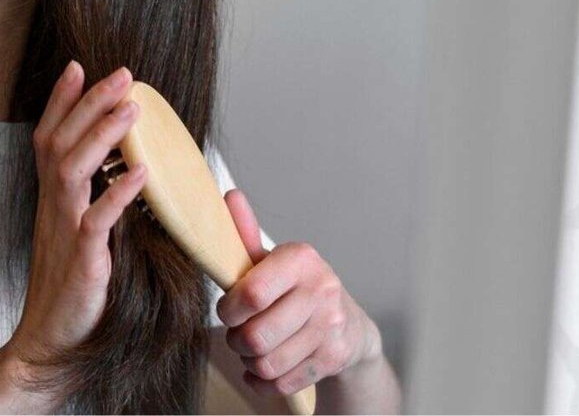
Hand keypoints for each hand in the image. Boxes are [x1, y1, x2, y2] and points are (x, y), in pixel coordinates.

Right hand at [7, 61, 146, 370]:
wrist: (50, 341)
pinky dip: (118, 196)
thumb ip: (89, 197)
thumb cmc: (68, 289)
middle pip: (61, 143)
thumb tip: (120, 166)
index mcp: (52, 199)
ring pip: (74, 171)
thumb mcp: (73, 232)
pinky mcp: (82, 261)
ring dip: (102, 137)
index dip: (61, 102)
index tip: (77, 67)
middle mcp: (53, 208)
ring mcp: (64, 231)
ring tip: (130, 110)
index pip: (49, 138)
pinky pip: (96, 221)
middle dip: (89, 104)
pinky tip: (139, 174)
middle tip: (121, 74)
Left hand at [216, 189, 382, 397]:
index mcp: (301, 259)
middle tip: (239, 335)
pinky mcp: (335, 358)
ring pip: (267, 363)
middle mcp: (321, 289)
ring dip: (250, 362)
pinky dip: (263, 381)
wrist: (350, 328)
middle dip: (236, 341)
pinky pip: (281, 383)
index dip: (229, 310)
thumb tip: (229, 197)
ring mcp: (332, 326)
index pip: (252, 294)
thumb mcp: (273, 262)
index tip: (228, 310)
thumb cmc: (299, 291)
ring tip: (254, 350)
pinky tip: (265, 368)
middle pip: (255, 336)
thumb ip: (246, 234)